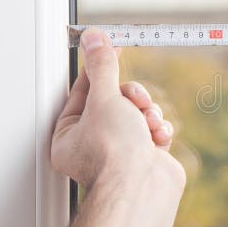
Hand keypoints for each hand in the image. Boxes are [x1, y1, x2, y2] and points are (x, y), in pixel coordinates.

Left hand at [51, 27, 184, 189]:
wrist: (144, 187)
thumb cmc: (115, 153)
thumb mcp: (105, 98)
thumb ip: (102, 67)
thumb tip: (95, 40)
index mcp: (69, 135)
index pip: (83, 91)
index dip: (100, 69)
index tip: (111, 48)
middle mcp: (92, 145)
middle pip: (115, 100)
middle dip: (131, 98)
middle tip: (135, 100)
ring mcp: (120, 152)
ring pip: (137, 113)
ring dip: (147, 112)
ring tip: (147, 124)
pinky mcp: (144, 157)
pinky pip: (153, 129)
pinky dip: (158, 130)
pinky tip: (157, 137)